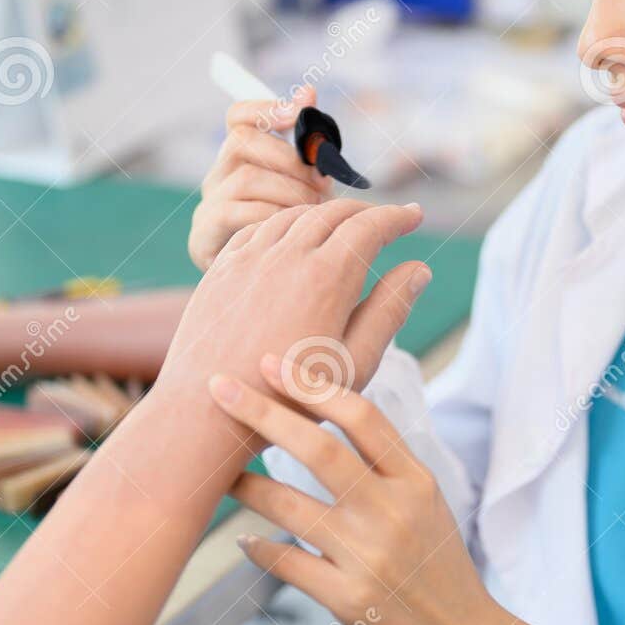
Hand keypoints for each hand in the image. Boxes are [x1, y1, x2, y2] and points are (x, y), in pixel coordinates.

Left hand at [151, 199, 431, 467]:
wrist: (205, 413)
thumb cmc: (287, 400)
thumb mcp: (353, 364)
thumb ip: (389, 312)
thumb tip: (419, 269)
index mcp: (327, 277)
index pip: (370, 226)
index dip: (397, 217)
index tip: (414, 215)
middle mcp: (286, 256)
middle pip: (334, 212)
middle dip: (366, 211)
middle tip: (387, 219)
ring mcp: (249, 259)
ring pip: (294, 214)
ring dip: (325, 212)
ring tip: (345, 225)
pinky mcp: (221, 269)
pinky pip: (258, 228)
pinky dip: (286, 222)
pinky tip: (294, 236)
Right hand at [189, 87, 332, 270]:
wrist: (270, 293)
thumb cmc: (293, 235)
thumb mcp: (307, 187)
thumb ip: (307, 146)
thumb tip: (308, 92)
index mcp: (241, 160)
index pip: (238, 117)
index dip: (266, 107)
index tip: (299, 110)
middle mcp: (218, 177)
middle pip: (242, 142)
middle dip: (289, 158)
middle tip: (321, 181)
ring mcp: (207, 206)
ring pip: (247, 178)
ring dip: (290, 191)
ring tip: (316, 213)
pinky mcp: (203, 237)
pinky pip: (239, 214)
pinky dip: (273, 218)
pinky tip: (295, 231)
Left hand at [209, 357, 574, 624]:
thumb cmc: (436, 565)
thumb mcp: (427, 503)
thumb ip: (384, 464)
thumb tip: (324, 413)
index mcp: (416, 481)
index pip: (361, 417)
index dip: (313, 386)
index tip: (272, 364)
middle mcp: (393, 513)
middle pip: (319, 449)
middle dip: (264, 413)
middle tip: (221, 388)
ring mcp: (369, 557)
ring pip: (290, 507)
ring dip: (246, 486)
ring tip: (219, 474)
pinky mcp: (348, 600)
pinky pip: (286, 564)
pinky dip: (259, 548)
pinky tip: (244, 539)